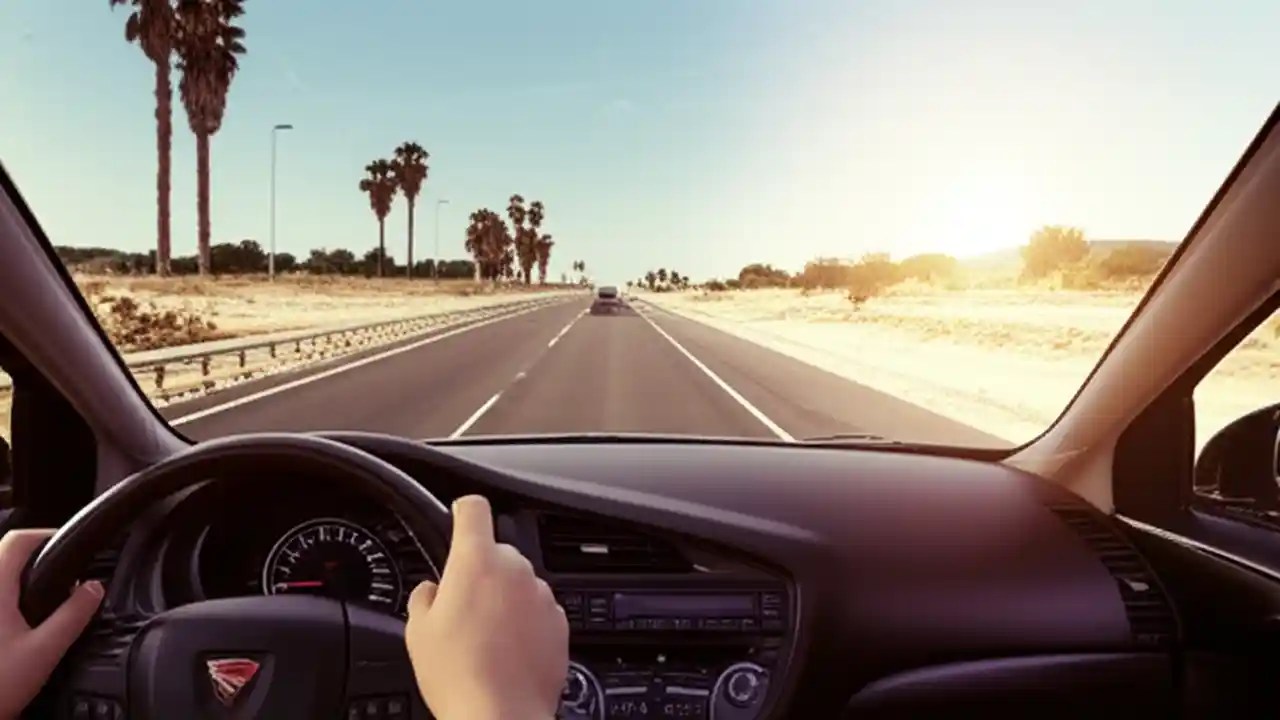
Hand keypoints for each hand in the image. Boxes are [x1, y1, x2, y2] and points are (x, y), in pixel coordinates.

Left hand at [0, 530, 103, 719]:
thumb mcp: (44, 651)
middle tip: (61, 573)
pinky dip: (7, 596)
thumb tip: (94, 588)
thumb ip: (73, 616)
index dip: (46, 535)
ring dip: (17, 578)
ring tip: (42, 597)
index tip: (69, 546)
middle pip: (4, 553)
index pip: (18, 540)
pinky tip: (17, 621)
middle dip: (34, 557)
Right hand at [405, 496, 568, 719]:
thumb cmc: (458, 676)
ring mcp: (541, 595)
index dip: (463, 510)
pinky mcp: (559, 622)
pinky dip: (525, 622)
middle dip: (480, 571)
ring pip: (519, 583)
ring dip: (504, 599)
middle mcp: (515, 570)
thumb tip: (433, 590)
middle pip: (496, 552)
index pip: (474, 508)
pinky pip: (538, 610)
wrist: (501, 716)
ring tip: (484, 638)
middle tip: (461, 607)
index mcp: (476, 561)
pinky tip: (506, 651)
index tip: (459, 517)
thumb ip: (425, 596)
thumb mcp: (418, 632)